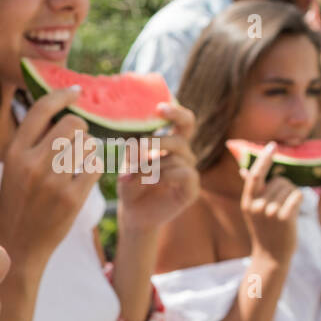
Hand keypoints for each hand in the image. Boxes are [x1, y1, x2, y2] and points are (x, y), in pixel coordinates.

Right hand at [0, 87, 100, 265]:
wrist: (18, 247)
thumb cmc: (19, 202)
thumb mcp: (15, 168)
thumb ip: (33, 141)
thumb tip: (63, 109)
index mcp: (14, 152)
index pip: (41, 109)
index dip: (62, 95)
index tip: (76, 91)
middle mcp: (32, 163)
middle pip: (73, 123)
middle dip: (80, 129)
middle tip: (76, 142)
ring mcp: (53, 182)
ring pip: (88, 143)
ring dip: (88, 149)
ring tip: (77, 162)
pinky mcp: (72, 199)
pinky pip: (95, 167)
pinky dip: (93, 168)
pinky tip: (83, 176)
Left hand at [115, 101, 199, 230]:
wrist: (134, 213)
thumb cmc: (131, 185)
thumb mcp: (128, 165)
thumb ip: (133, 152)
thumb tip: (136, 141)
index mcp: (171, 143)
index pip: (184, 121)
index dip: (176, 112)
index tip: (160, 108)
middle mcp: (184, 155)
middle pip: (181, 138)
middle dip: (160, 141)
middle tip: (140, 145)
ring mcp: (189, 172)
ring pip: (177, 158)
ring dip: (152, 166)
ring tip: (134, 176)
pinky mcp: (191, 189)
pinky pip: (185, 174)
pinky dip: (167, 175)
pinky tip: (153, 180)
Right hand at [240, 142, 303, 264]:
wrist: (272, 257)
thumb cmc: (265, 231)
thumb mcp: (253, 211)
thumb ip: (252, 190)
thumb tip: (244, 169)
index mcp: (248, 201)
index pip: (255, 174)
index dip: (264, 158)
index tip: (273, 146)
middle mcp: (257, 205)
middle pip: (279, 180)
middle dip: (286, 186)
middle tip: (283, 202)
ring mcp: (270, 212)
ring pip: (290, 187)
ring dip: (293, 194)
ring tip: (287, 210)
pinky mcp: (285, 217)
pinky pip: (298, 195)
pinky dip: (300, 200)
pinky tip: (295, 211)